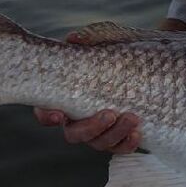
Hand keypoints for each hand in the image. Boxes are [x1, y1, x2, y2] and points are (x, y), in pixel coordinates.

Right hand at [33, 24, 141, 153]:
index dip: (47, 116)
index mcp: (65, 97)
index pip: (45, 112)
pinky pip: (118, 147)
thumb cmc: (111, 51)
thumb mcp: (102, 40)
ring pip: (98, 143)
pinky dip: (127, 144)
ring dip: (114, 134)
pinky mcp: (117, 136)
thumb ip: (88, 39)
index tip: (58, 115)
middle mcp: (77, 118)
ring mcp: (97, 130)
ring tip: (133, 118)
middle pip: (74, 134)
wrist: (140, 62)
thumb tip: (75, 39)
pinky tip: (137, 134)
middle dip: (91, 127)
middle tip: (110, 114)